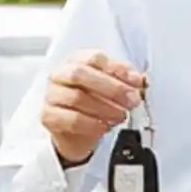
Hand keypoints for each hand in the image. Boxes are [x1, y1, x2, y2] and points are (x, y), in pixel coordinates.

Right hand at [41, 50, 144, 164]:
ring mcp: (52, 94)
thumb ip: (126, 82)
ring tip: (120, 116)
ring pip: (76, 97)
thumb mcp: (112, 90)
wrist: (76, 133)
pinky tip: (104, 127)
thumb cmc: (94, 105)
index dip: (118, 69)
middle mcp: (61, 74)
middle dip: (112, 88)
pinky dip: (91, 124)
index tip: (136, 82)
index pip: (95, 58)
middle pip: (81, 74)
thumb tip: (142, 81)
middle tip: (132, 101)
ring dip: (104, 108)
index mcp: (77, 60)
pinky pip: (70, 119)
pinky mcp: (48, 116)